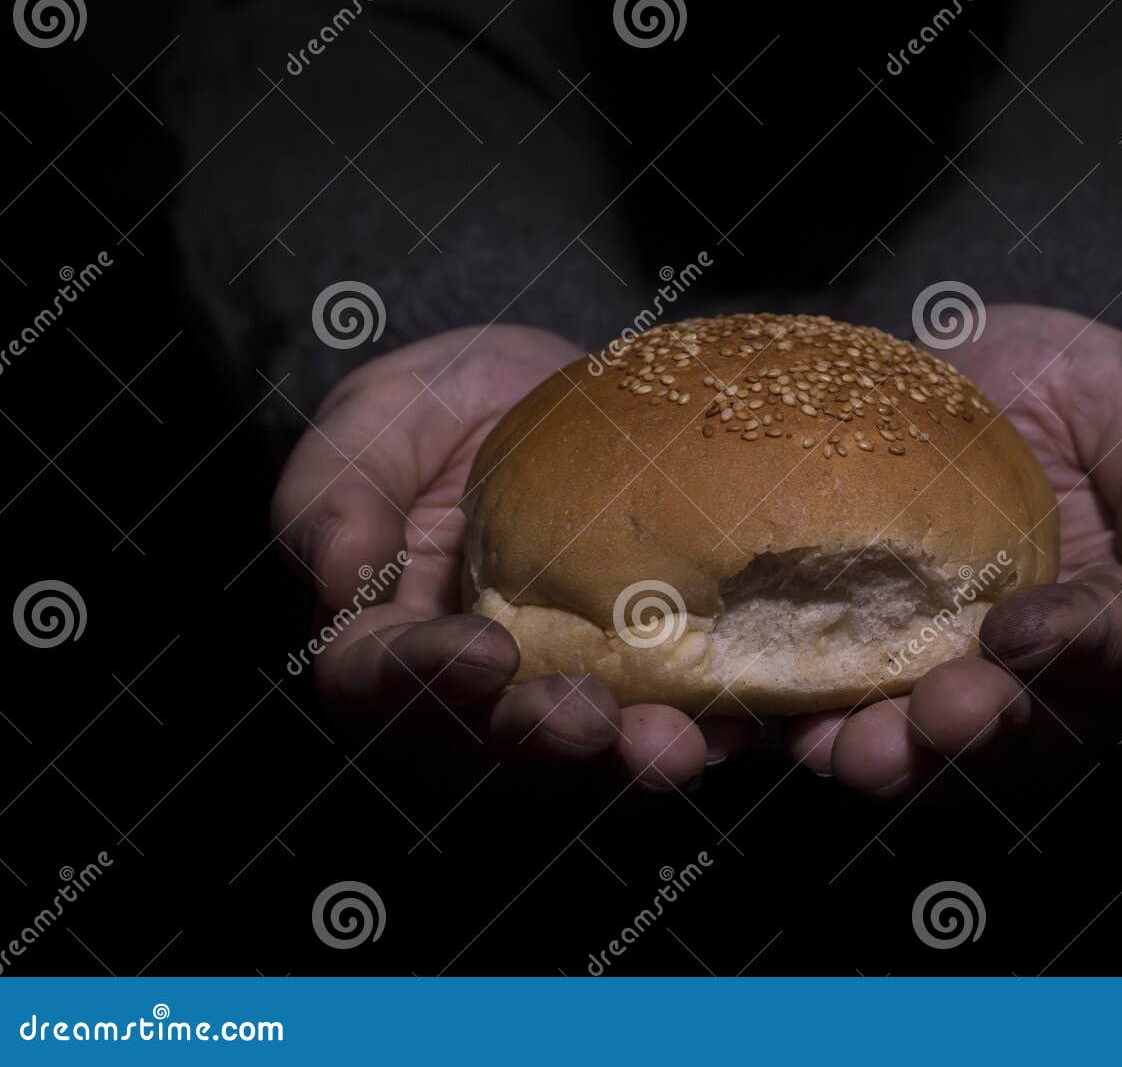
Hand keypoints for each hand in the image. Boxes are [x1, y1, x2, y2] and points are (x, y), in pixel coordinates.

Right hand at [270, 326, 741, 790]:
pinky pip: (691, 717)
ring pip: (596, 755)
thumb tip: (336, 578)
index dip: (423, 681)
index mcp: (388, 639)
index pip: (377, 684)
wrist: (558, 393)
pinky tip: (756, 714)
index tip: (483, 651)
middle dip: (546, 741)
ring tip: (680, 744)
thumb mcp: (373, 419)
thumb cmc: (441, 408)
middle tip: (591, 719)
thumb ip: (334, 493)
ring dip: (636, 759)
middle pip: (496, 746)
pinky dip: (724, 724)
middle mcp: (480, 691)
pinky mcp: (659, 676)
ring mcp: (573, 689)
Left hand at [782, 303, 1121, 795]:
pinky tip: (771, 729)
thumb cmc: (1049, 381)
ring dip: (894, 762)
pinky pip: (831, 727)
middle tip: (939, 717)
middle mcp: (1038, 678)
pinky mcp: (851, 682)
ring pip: (933, 759)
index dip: (1083, 649)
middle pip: (1030, 736)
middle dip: (984, 734)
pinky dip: (802, 734)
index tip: (1025, 628)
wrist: (925, 376)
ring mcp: (942, 688)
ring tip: (850, 749)